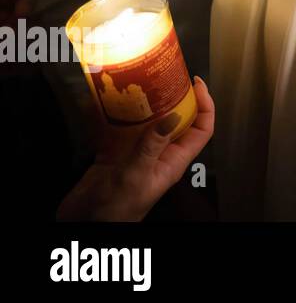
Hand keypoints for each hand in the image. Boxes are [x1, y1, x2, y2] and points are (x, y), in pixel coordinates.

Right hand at [56, 77, 215, 221]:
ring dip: (135, 103)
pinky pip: (112, 129)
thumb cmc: (115, 211)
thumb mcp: (137, 176)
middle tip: (160, 75)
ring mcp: (134, 153)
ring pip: (142, 121)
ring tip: (129, 82)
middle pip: (173, 119)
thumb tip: (174, 116)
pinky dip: (105, 115)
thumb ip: (152, 146)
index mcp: (173, 161)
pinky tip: (94, 102)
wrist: (83, 227)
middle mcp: (157, 154)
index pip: (201, 129)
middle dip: (169, 96)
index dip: (205, 105)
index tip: (196, 83)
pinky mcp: (112, 154)